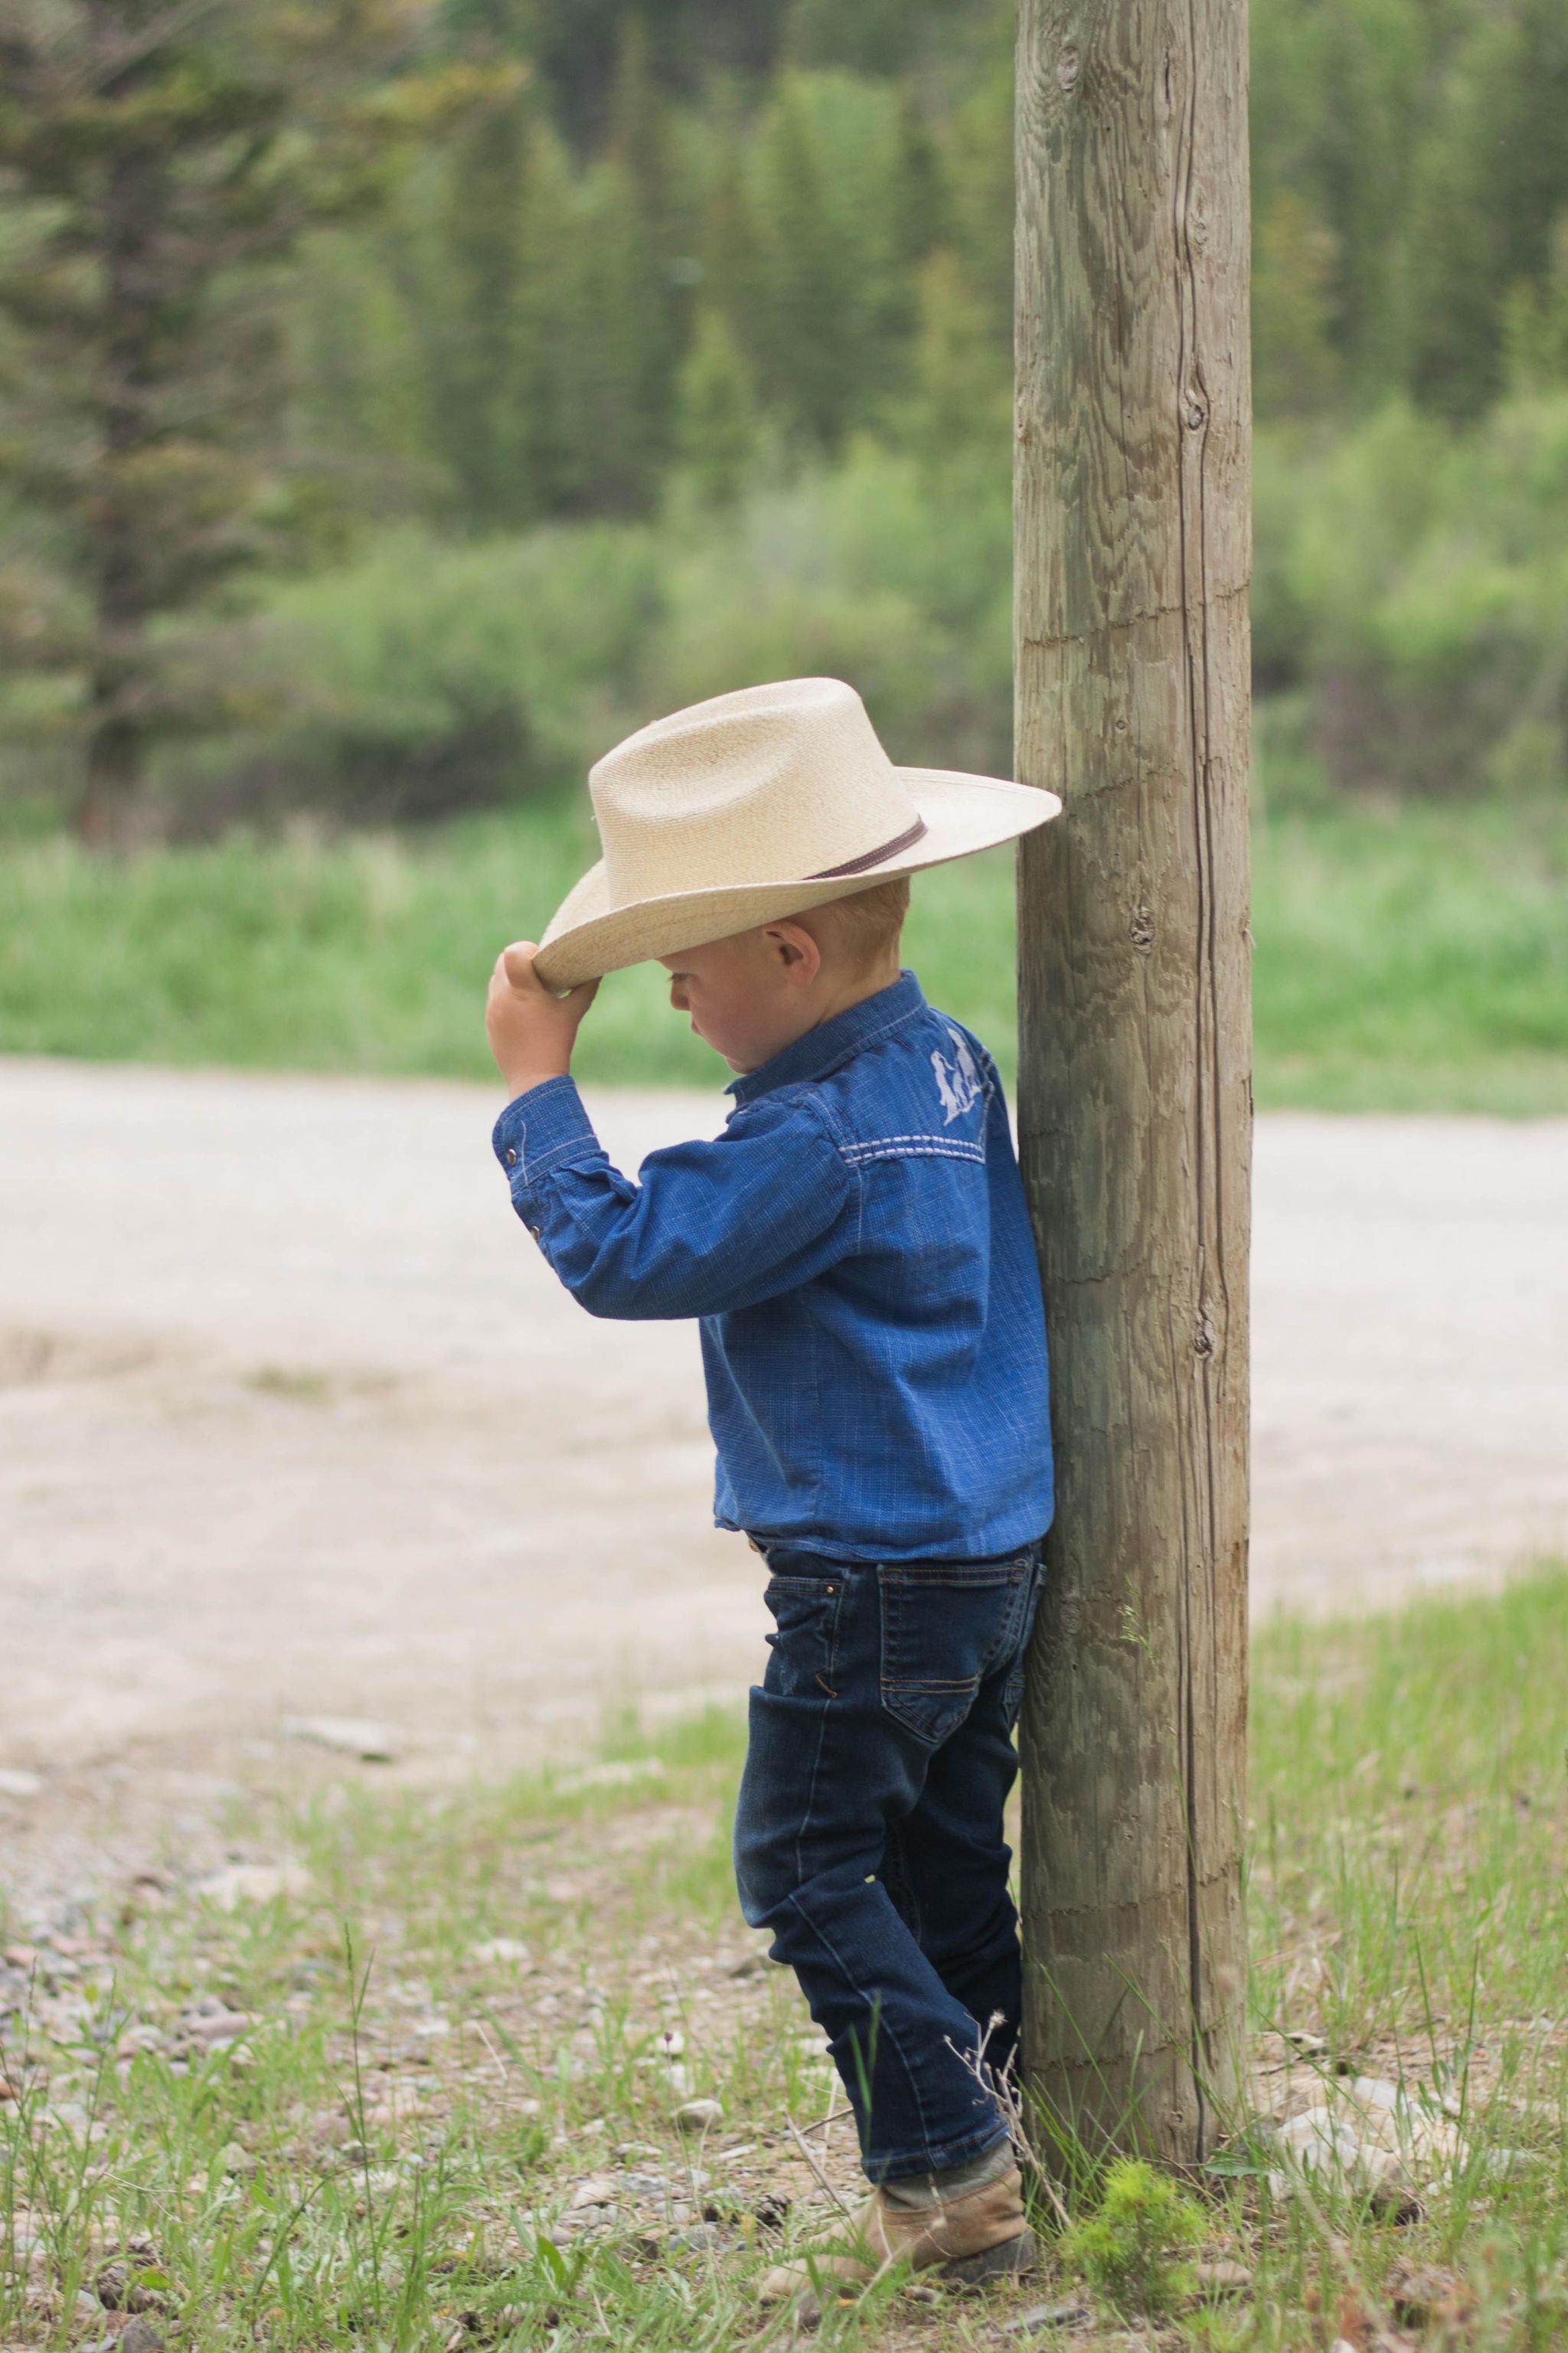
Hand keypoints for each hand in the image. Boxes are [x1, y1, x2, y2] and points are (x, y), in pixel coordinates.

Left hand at [486, 941, 598, 1099]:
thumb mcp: (573, 1014)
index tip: (540, 960)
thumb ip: (585, 988)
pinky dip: (506, 996)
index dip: (526, 949)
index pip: (512, 952)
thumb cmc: (556, 1043)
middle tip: (539, 974)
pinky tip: (523, 1010)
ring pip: (496, 979)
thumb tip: (597, 970)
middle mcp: (502, 995)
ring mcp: (493, 1009)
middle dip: (519, 961)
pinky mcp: (490, 1022)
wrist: (533, 1078)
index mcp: (522, 989)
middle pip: (502, 961)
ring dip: (511, 978)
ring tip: (531, 992)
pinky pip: (494, 998)